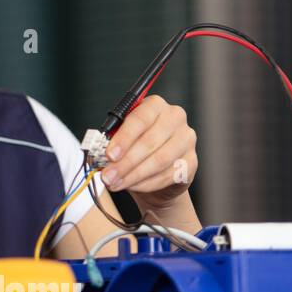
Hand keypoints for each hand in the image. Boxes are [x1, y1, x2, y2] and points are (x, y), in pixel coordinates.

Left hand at [101, 94, 197, 214]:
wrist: (156, 167)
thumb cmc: (135, 146)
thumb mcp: (121, 138)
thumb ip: (112, 141)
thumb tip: (100, 156)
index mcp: (155, 105)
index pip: (140, 119)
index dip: (124, 138)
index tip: (109, 155)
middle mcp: (175, 118)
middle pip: (149, 141)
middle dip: (125, 162)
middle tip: (107, 176)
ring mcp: (187, 139)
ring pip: (159, 160)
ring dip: (134, 175)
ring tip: (115, 184)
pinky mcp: (191, 161)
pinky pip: (169, 175)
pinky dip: (147, 183)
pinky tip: (132, 186)